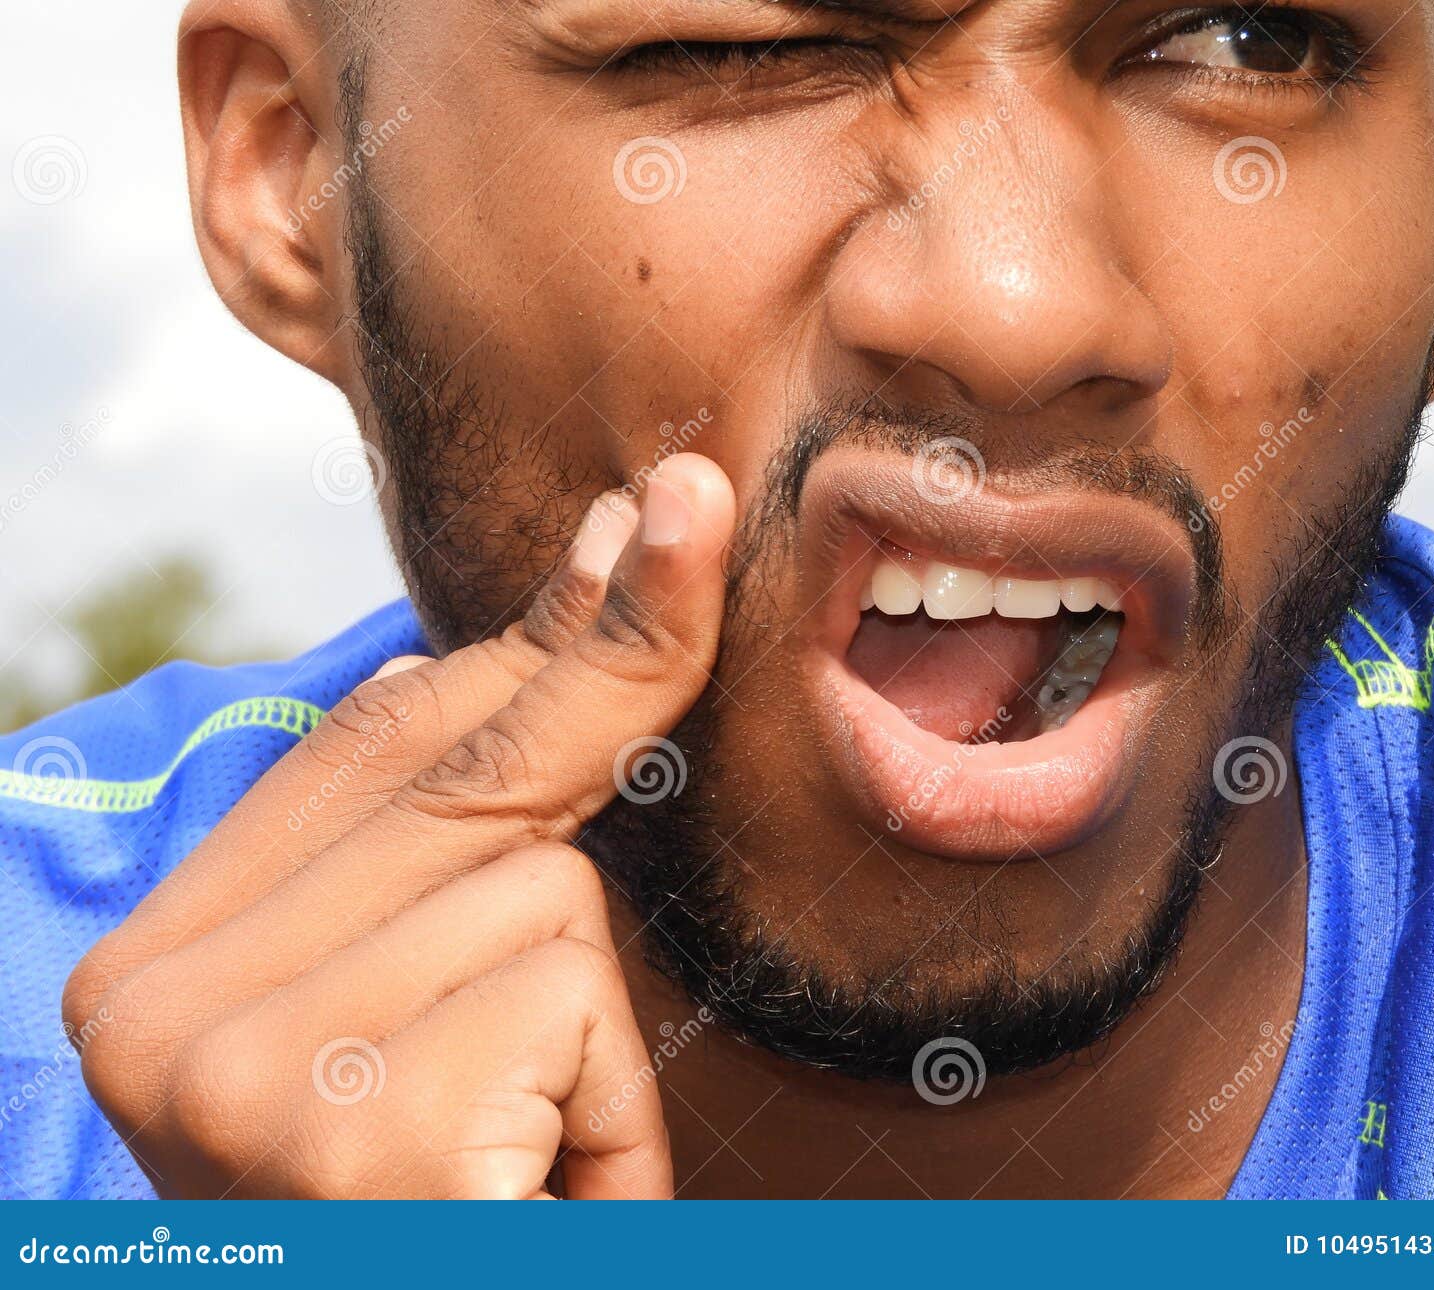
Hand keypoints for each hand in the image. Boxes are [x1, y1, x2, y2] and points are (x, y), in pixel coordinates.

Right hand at [62, 454, 735, 1198]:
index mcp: (153, 971)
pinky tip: (528, 1193)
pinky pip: (572, 995)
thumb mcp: (399, 1026)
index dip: (525, 632)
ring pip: (537, 885)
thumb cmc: (435, 1206)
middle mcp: (156, 1009)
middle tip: (685, 495)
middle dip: (610, 645)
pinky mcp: (365, 1139)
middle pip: (462, 768)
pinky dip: (603, 1102)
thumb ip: (406, 858)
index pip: (370, 753)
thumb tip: (440, 656)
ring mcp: (245, 1073)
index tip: (624, 520)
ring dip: (581, 1026)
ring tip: (516, 1156)